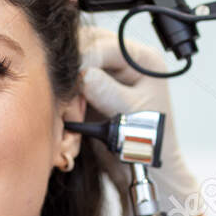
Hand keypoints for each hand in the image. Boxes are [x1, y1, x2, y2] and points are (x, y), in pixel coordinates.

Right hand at [79, 25, 201, 215]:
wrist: (143, 170)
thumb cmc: (149, 144)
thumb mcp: (131, 115)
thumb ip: (108, 92)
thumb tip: (83, 75)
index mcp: (143, 60)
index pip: (105, 45)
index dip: (84, 61)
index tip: (70, 82)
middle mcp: (126, 61)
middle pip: (87, 48)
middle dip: (73, 71)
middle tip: (67, 97)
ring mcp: (108, 74)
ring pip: (75, 64)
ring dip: (67, 84)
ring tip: (70, 109)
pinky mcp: (93, 89)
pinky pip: (71, 82)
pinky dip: (66, 96)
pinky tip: (68, 112)